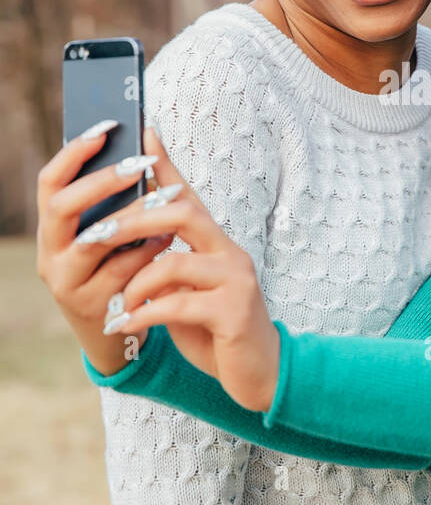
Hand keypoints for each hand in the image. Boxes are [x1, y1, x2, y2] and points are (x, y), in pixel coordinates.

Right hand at [36, 121, 173, 374]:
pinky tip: (168, 237)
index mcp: (52, 227)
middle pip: (63, 208)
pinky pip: (122, 271)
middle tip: (139, 164)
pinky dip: (148, 251)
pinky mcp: (93, 306)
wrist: (118, 329)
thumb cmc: (117, 266)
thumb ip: (125, 190)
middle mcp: (50, 253)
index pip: (49, 182)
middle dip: (103, 183)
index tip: (106, 128)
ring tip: (167, 198)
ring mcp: (67, 282)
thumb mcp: (112, 230)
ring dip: (134, 217)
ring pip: (96, 241)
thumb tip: (149, 133)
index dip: (74, 153)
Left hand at [92, 129, 280, 412]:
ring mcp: (236, 281)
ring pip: (173, 263)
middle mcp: (230, 254)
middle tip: (96, 236)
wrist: (260, 372)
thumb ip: (166, 267)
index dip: (167, 165)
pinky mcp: (233, 312)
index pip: (189, 195)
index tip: (145, 132)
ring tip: (118, 306)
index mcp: (217, 244)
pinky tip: (126, 324)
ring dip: (135, 284)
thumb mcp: (187, 292)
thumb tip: (131, 246)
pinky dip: (143, 313)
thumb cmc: (218, 330)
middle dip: (133, 221)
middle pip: (182, 214)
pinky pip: (177, 304)